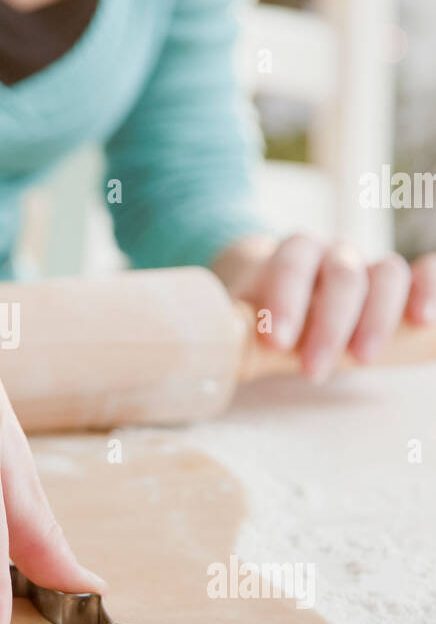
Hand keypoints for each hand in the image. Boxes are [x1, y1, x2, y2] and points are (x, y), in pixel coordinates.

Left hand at [214, 234, 435, 379]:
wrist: (281, 292)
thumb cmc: (260, 314)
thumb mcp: (240, 318)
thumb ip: (234, 332)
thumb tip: (209, 360)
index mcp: (292, 253)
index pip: (292, 262)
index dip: (286, 298)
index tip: (276, 343)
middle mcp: (335, 253)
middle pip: (342, 273)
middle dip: (329, 323)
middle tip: (314, 370)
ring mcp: (372, 268)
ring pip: (386, 273)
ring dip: (376, 317)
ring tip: (364, 360)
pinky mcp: (401, 288)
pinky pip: (425, 272)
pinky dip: (429, 288)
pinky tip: (424, 322)